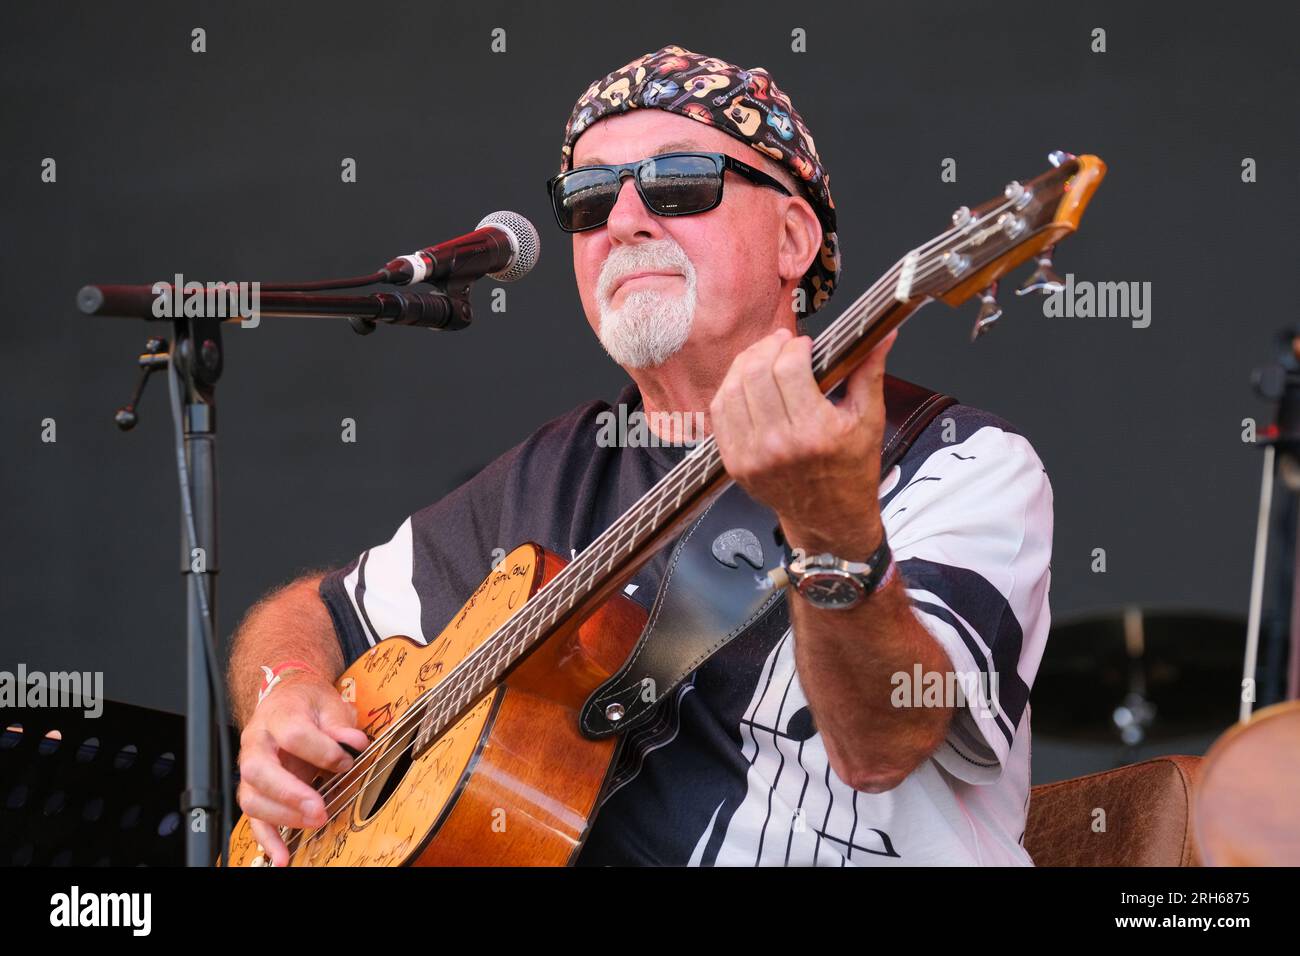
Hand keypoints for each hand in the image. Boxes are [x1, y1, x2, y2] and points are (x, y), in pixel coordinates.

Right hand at [235, 673, 369, 866]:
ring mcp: (250, 767)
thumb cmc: (308, 704)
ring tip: (313, 823)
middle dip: (290, 793)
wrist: (285, 698)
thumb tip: (355, 743)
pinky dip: (267, 839)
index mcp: (278, 716)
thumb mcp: (329, 702)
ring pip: (252, 797)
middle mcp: (257, 742)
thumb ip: (341, 724)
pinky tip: (282, 856)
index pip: (294, 735)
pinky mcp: (254, 789)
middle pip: (259, 770)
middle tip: (319, 809)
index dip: (322, 751)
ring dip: (282, 816)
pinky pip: (253, 818)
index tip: (346, 761)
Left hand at [709, 326, 897, 555]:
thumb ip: (870, 372)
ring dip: (746, 363)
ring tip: (764, 356)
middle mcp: (779, 445)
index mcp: (815, 432)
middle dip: (769, 347)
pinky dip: (730, 388)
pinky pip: (720, 413)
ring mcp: (752, 456)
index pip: (789, 368)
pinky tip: (746, 380)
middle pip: (757, 374)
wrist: (830, 518)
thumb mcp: (869, 420)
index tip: (805, 344)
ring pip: (733, 389)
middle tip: (782, 343)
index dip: (795, 346)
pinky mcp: (735, 463)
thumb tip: (882, 335)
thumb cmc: (852, 471)